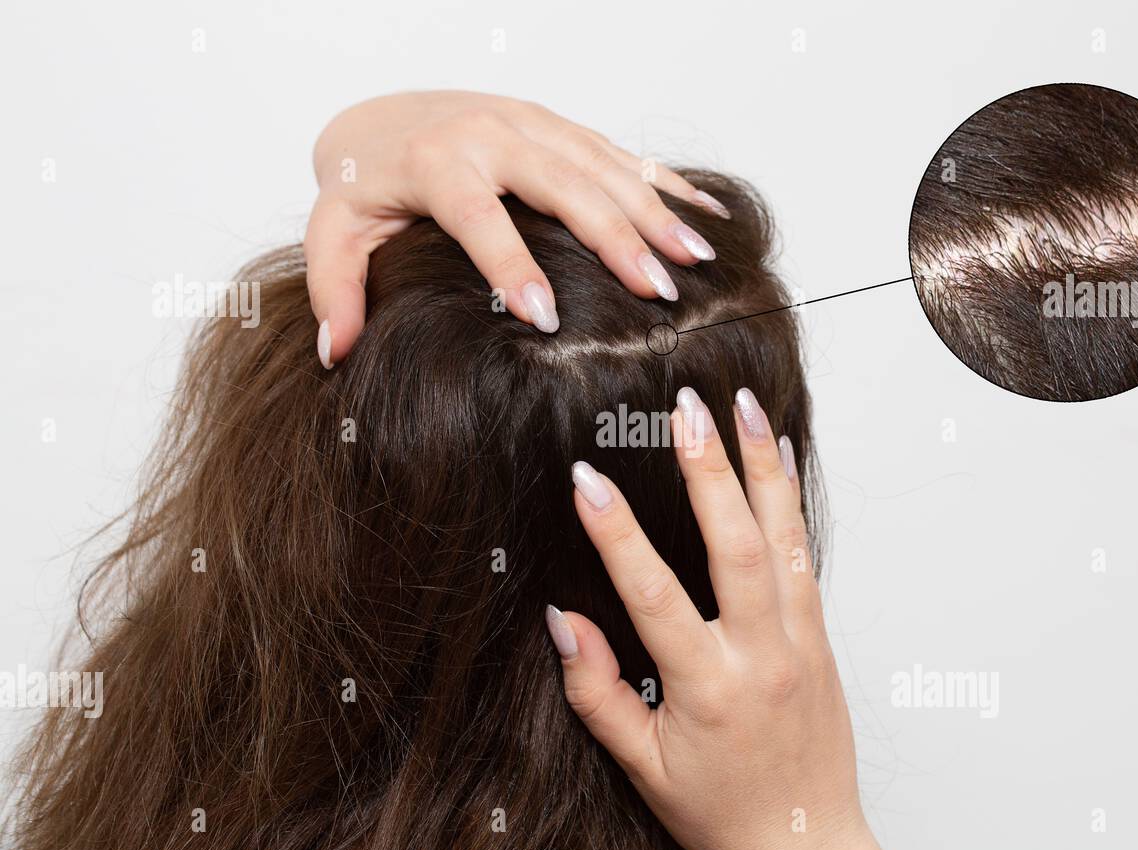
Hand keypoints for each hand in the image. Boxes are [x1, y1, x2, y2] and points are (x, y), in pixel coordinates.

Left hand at [306, 91, 728, 366]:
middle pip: (562, 186)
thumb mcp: (334, 234)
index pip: (478, 217)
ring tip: (697, 260)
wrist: (378, 116)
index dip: (513, 266)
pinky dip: (666, 183)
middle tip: (657, 291)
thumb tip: (338, 349)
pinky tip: (706, 216)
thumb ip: (336, 289)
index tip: (546, 320)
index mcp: (436, 162)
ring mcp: (532, 123)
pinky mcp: (559, 126)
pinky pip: (620, 152)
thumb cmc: (362, 185)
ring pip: (603, 166)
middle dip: (614, 239)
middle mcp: (490, 132)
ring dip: (654, 213)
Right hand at [546, 387, 890, 849]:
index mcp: (709, 690)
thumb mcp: (643, 767)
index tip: (588, 481)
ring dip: (764, 467)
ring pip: (784, 540)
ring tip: (745, 407)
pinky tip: (781, 461)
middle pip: (736, 546)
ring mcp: (801, 644)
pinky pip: (807, 559)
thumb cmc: (723, 811)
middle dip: (709, 470)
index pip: (654, 594)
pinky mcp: (823, 640)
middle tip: (686, 410)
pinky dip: (793, 503)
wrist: (806, 847)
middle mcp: (762, 657)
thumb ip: (597, 693)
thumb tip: (564, 624)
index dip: (616, 533)